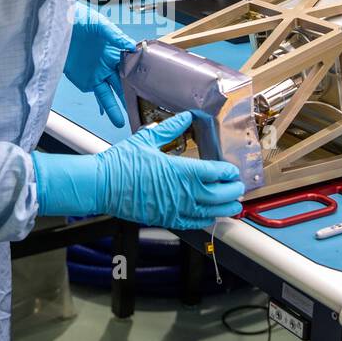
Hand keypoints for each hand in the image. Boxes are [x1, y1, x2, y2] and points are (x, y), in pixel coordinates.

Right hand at [32, 112, 244, 228]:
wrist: (103, 185)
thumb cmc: (122, 164)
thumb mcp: (147, 138)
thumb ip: (171, 128)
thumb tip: (185, 117)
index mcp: (182, 170)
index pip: (217, 172)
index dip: (229, 172)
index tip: (232, 170)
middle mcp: (184, 192)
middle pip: (221, 195)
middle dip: (233, 191)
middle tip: (238, 187)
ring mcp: (176, 208)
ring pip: (211, 212)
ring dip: (225, 208)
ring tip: (233, 205)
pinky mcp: (167, 219)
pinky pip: (193, 223)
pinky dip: (206, 221)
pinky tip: (210, 217)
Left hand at [64, 1, 135, 127]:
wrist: (57, 25)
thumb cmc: (80, 19)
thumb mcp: (100, 25)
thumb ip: (115, 36)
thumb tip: (131, 46)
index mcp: (115, 52)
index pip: (132, 67)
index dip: (140, 77)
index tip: (150, 87)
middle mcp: (108, 66)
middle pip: (124, 85)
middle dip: (131, 98)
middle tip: (141, 111)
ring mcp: (97, 75)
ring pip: (110, 95)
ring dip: (116, 108)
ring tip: (122, 122)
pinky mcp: (84, 81)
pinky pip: (97, 96)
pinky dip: (103, 107)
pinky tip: (109, 116)